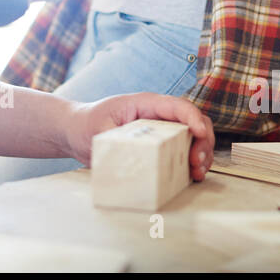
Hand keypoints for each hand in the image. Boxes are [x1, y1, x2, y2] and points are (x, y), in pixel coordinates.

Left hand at [62, 93, 215, 180]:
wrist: (77, 130)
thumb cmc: (86, 124)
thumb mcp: (98, 132)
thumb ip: (115, 142)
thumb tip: (130, 159)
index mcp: (145, 104)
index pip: (177, 106)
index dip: (193, 118)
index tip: (200, 134)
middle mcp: (158, 114)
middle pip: (193, 120)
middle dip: (203, 140)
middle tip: (197, 163)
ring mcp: (162, 129)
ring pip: (194, 135)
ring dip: (201, 153)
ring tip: (197, 172)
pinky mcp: (161, 144)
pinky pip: (184, 149)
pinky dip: (193, 161)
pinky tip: (192, 175)